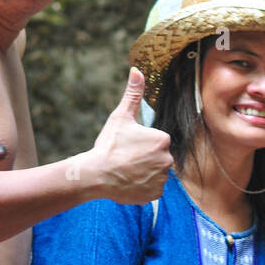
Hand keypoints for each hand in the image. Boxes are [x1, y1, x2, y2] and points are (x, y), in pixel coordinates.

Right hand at [90, 67, 172, 202]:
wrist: (96, 174)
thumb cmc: (109, 145)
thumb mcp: (120, 117)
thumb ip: (133, 94)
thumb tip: (137, 71)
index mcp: (162, 139)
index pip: (157, 141)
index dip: (141, 143)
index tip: (128, 147)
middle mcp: (167, 160)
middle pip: (157, 157)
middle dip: (144, 158)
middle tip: (125, 159)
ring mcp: (161, 179)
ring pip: (155, 173)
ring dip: (143, 172)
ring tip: (126, 171)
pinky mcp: (154, 194)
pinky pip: (151, 189)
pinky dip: (142, 186)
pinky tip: (128, 181)